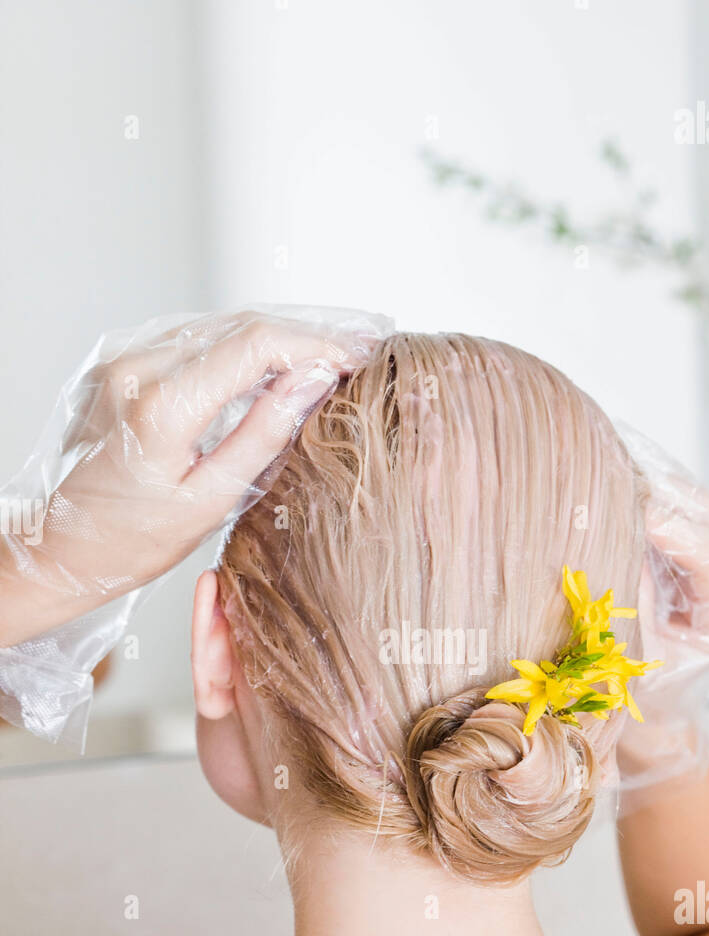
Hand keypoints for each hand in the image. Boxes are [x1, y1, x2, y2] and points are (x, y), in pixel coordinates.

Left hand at [1, 309, 382, 644]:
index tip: (355, 358)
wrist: (63, 545)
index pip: (256, 345)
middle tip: (354, 352)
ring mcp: (124, 360)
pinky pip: (192, 340)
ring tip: (324, 358)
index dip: (314, 346)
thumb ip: (264, 434)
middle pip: (240, 325)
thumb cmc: (131, 540)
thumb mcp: (212, 500)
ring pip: (218, 326)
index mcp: (162, 407)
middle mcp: (138, 368)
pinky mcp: (120, 362)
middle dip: (303, 337)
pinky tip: (271, 364)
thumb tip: (314, 382)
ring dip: (274, 338)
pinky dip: (237, 347)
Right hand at [618, 469, 708, 787]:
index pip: (708, 556)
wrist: (656, 711)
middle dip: (660, 491)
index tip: (634, 511)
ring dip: (652, 481)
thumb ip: (632, 604)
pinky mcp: (692, 548)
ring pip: (693, 502)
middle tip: (611, 472)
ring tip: (608, 463)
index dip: (671, 530)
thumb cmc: (646, 696)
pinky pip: (676, 506)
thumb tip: (613, 546)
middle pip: (706, 516)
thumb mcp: (635, 658)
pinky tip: (614, 473)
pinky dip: (647, 488)